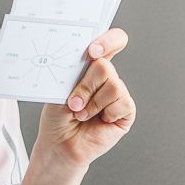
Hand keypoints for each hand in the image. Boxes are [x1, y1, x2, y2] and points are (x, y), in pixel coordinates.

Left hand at [29, 27, 134, 169]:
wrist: (60, 144)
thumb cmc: (58, 116)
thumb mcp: (60, 89)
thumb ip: (76, 72)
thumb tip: (90, 59)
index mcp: (91, 65)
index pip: (111, 41)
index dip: (108, 40)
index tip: (93, 51)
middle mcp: (107, 77)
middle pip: (105, 66)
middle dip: (85, 85)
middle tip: (73, 102)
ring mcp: (118, 93)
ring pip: (113, 85)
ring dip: (92, 103)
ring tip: (81, 114)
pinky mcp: (126, 110)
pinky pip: (122, 102)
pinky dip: (106, 113)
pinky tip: (99, 120)